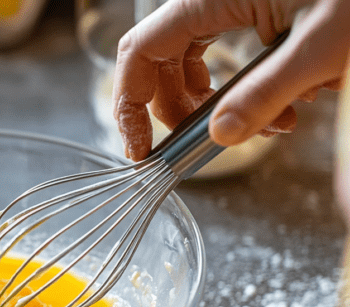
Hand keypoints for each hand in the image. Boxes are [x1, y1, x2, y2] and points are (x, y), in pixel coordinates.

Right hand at [112, 0, 349, 159]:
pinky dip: (246, 89)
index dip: (130, 102)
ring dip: (222, 105)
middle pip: (163, 63)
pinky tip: (285, 106)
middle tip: (208, 143)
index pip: (140, 51)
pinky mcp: (250, 13)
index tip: (140, 146)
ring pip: (193, 64)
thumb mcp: (321, 46)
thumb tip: (222, 136)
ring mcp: (229, 5)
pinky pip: (225, 57)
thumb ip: (267, 93)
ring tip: (272, 125)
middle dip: (182, 111)